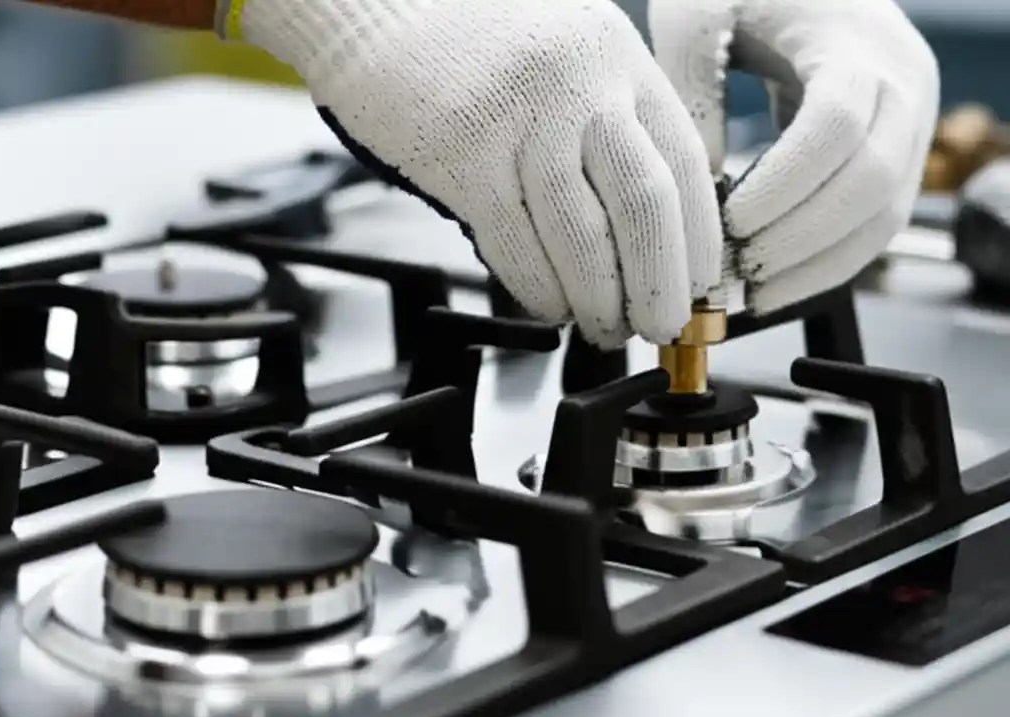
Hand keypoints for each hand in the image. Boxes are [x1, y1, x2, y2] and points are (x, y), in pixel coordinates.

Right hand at [233, 0, 722, 347]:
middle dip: (661, 285)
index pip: (684, 164)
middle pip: (646, 205)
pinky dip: (540, 289)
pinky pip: (515, 244)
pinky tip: (550, 305)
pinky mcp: (462, 157)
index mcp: (616, 57)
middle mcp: (577, 86)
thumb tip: (647, 221)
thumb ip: (608, 117)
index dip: (699, 239)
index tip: (698, 286)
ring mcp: (518, 121)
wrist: (373, 3)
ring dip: (601, 300)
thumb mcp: (566, 52)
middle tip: (660, 326)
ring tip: (604, 327)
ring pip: (583, 236)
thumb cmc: (467, 38)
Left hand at [651, 0, 940, 313]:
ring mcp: (914, 121)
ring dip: (817, 264)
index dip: (783, 184)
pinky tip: (777, 285)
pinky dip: (831, 263)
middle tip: (734, 269)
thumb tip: (696, 182)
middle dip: (799, 238)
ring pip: (886, 214)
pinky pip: (879, 224)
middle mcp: (902, 83)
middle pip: (871, 179)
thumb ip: (691, 82)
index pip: (834, 124)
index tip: (729, 222)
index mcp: (852, 42)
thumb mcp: (699, 13)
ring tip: (751, 291)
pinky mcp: (903, 155)